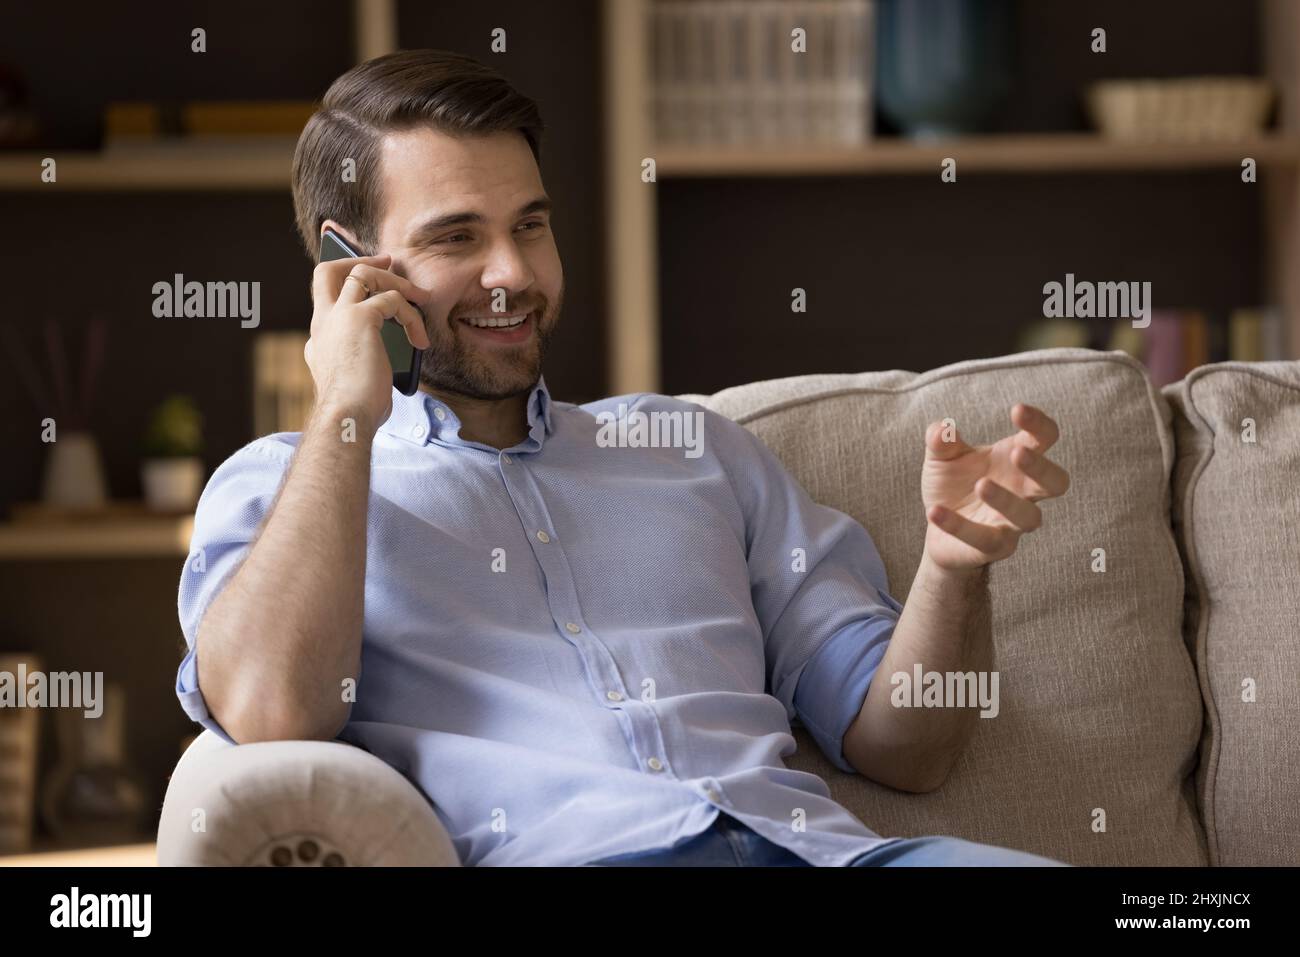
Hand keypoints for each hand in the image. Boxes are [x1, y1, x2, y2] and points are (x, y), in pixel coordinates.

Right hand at [304, 253, 431, 432]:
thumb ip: (363, 361)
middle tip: (387, 260)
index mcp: (320, 337)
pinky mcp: (360, 317)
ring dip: (395, 281)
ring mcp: (338, 316)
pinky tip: (421, 341)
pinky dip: (412, 316)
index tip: (360, 272)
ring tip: (420, 296)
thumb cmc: (357, 410)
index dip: (342, 282)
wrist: (347, 417)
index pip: (325, 299)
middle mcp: (323, 322)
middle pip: (327, 271)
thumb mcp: (356, 381)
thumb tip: (385, 357)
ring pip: (363, 274)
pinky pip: (393, 300)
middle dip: (357, 259)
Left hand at [920, 404, 1069, 571]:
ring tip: (981, 484)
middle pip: (1056, 482)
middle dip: (1041, 468)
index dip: (1039, 424)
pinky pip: (983, 539)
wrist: (937, 527)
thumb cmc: (952, 484)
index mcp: (1018, 459)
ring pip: (1028, 517)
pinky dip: (958, 525)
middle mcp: (1024, 492)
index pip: (1045, 438)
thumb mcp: (941, 458)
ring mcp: (1012, 523)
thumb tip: (940, 430)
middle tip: (1018, 453)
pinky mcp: (992, 547)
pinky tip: (934, 512)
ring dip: (1006, 500)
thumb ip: (940, 441)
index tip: (1017, 409)